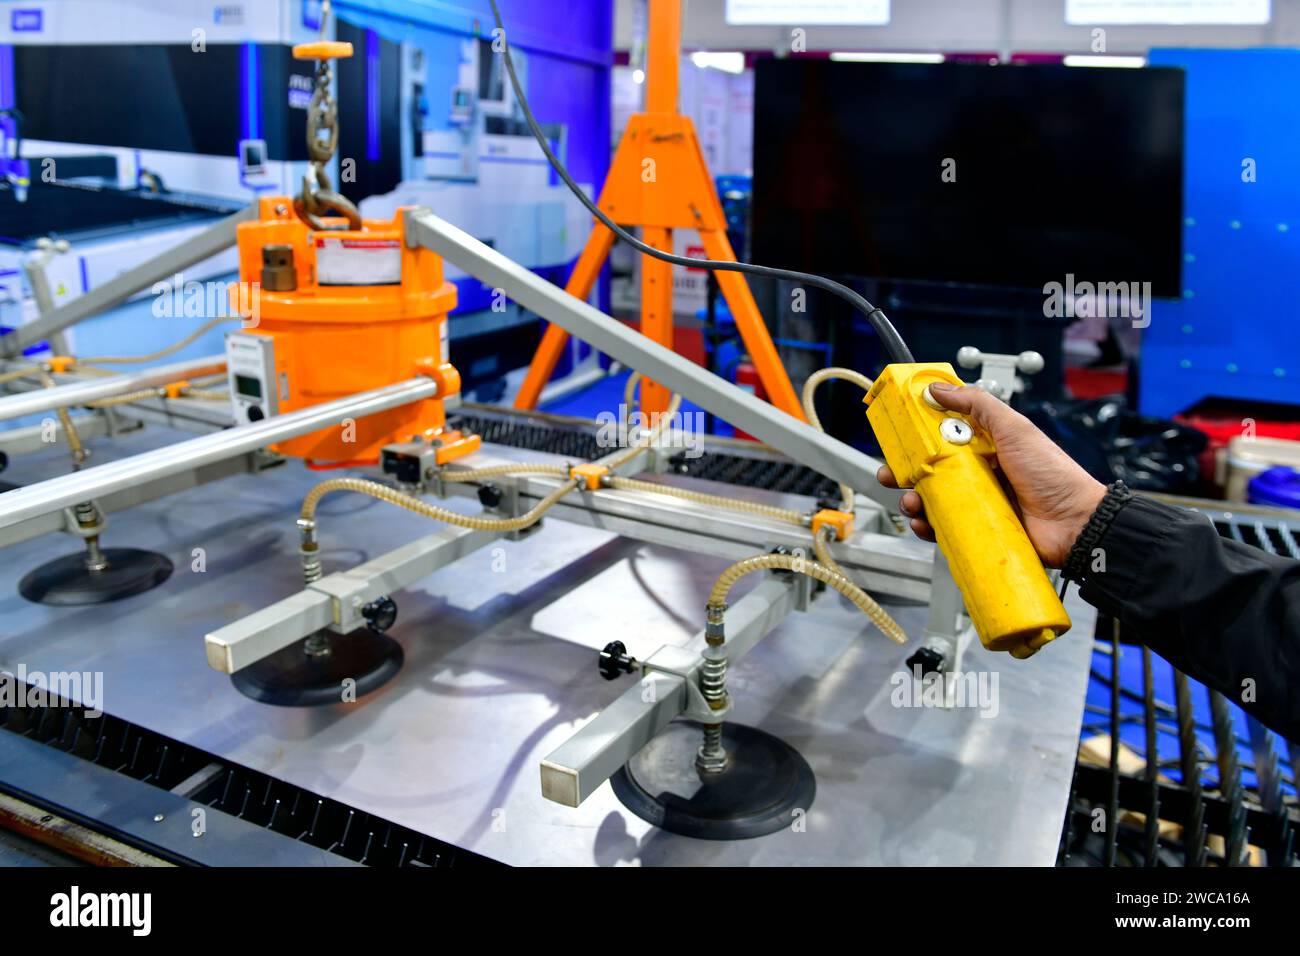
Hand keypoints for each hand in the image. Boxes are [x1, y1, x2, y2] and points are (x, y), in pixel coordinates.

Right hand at [876, 382, 1105, 567]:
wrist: (1075, 524)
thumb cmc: (1052, 475)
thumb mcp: (1015, 428)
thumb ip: (978, 404)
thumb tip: (939, 388)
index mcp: (985, 445)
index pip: (941, 436)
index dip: (916, 436)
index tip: (896, 435)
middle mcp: (978, 473)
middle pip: (929, 469)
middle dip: (904, 471)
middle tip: (891, 473)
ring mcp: (976, 503)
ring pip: (931, 499)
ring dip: (913, 500)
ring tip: (912, 502)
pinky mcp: (977, 529)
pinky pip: (943, 527)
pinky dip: (927, 526)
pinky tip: (924, 524)